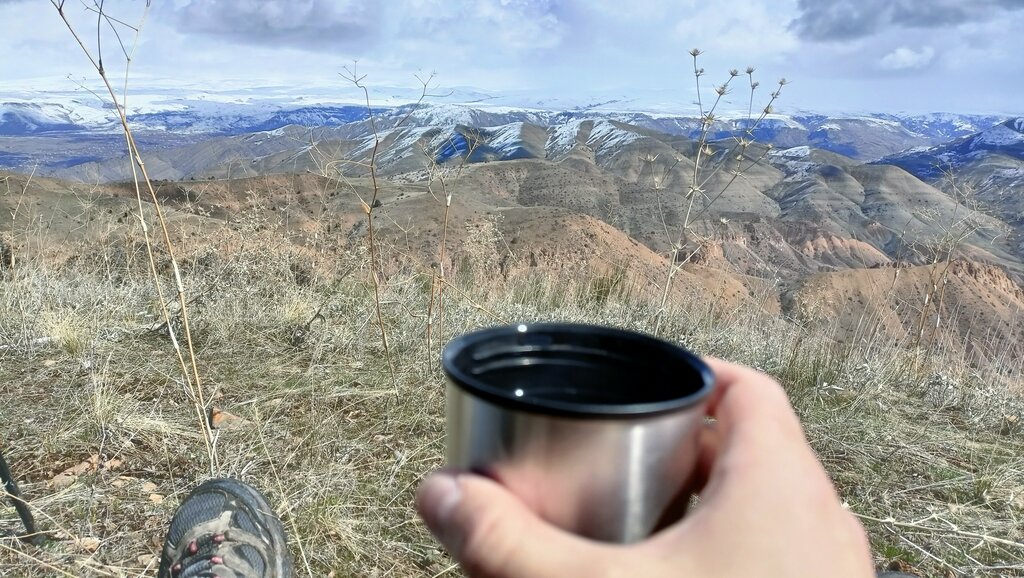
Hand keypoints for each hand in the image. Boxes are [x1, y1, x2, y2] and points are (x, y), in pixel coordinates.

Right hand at [416, 358, 873, 577]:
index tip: (640, 387)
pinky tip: (678, 577)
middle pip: (748, 447)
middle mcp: (819, 518)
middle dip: (680, 448)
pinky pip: (778, 554)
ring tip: (643, 523)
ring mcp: (829, 568)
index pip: (745, 387)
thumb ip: (512, 544)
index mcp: (779, 482)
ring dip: (705, 504)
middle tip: (620, 458)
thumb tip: (440, 495)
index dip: (691, 374)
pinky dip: (728, 551)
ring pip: (765, 506)